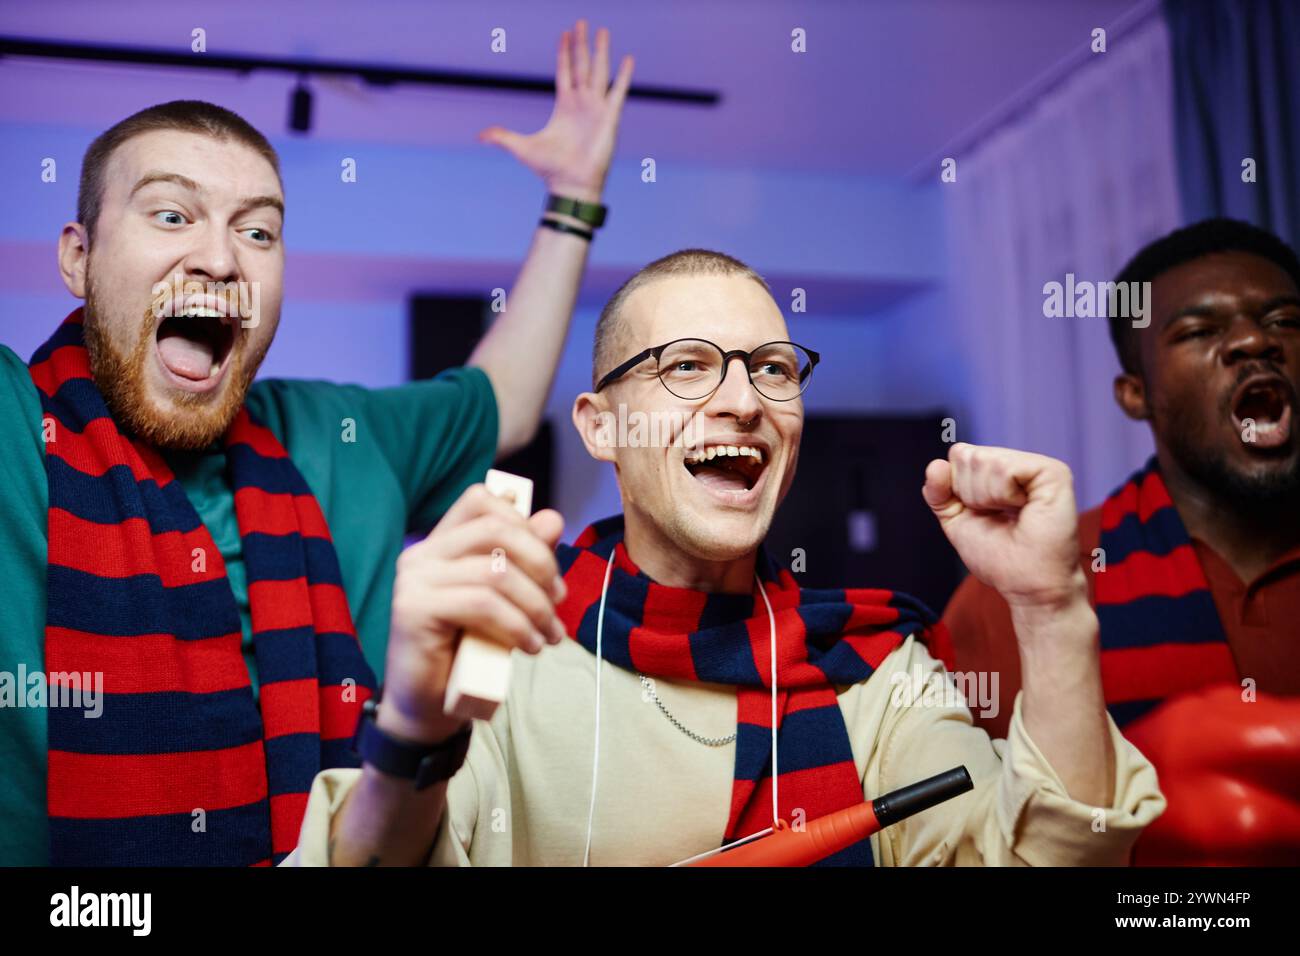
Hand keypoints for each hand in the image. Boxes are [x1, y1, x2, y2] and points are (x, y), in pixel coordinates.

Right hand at [379, 484, 566, 744]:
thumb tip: (552, 519)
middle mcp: (421, 555)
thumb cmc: (467, 653)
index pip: (481, 501)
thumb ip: (524, 560)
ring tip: (548, 634)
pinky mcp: (415, 611)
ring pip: (495, 571)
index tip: (546, 568)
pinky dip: (517, 625)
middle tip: (557, 601)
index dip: (522, 524)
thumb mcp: (505, 602)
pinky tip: (529, 646)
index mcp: (439, 545)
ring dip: (535, 604)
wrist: (427, 709)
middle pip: (494, 529)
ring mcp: (414, 581)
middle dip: (540, 562)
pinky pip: (482, 604)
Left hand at [478, 19, 633, 201]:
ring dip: (601, 51)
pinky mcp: (609, 118)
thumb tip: (479, 136)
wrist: (570, 185)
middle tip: (581, 22)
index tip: (565, 33)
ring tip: (603, 31)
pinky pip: (618, 92)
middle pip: (581, 65)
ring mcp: (596, 109)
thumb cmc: (549, 169)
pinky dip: (624, 76)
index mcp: (563, 106)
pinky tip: (628, 60)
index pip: (564, 71)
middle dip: (582, 44)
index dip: (564, 52)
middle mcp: (581, 103)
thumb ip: (502, 137)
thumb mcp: (521, 148)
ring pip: (599, 72)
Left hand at [922, 443, 1083, 609]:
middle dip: (971, 493)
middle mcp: (1019, 464)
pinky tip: (1023, 509)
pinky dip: (1003, 495)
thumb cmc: (999, 558)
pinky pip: (1004, 469)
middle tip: (998, 517)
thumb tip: (935, 464)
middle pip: (966, 455)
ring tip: (1012, 515)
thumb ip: (939, 493)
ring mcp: (1037, 466)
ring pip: (982, 460)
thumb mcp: (956, 521)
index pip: (958, 455)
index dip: (958, 489)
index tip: (981, 513)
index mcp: (999, 472)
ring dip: (987, 498)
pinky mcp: (1053, 472)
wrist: (1026, 585)